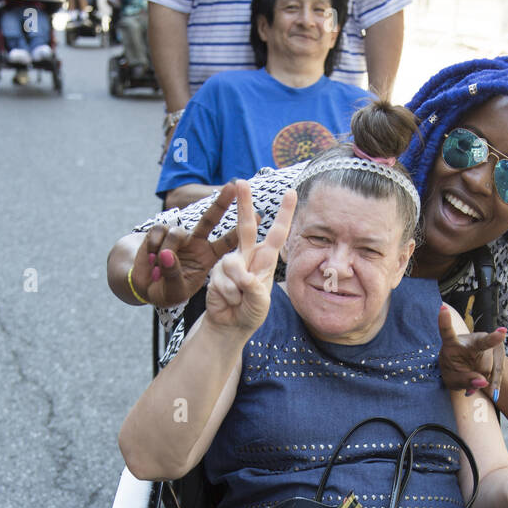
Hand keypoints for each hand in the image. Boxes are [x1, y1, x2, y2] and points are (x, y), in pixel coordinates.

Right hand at [130, 183, 240, 306]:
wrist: (144, 289)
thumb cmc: (166, 293)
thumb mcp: (175, 292)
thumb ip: (174, 275)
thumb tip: (168, 253)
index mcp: (207, 257)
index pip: (227, 243)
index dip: (241, 231)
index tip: (259, 216)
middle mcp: (195, 243)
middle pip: (210, 219)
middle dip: (221, 203)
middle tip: (232, 186)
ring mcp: (178, 237)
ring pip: (177, 232)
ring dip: (167, 251)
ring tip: (159, 270)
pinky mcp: (159, 232)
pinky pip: (160, 232)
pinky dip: (154, 246)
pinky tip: (151, 259)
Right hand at [205, 180, 296, 335]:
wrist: (231, 324)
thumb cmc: (251, 312)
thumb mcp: (260, 304)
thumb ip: (255, 290)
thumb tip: (244, 277)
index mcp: (265, 260)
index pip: (277, 234)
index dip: (284, 214)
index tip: (292, 193)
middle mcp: (248, 256)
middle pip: (245, 226)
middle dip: (243, 204)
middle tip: (240, 182)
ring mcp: (231, 262)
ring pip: (233, 265)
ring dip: (237, 287)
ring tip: (239, 300)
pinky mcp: (216, 272)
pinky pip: (222, 280)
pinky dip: (228, 294)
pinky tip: (229, 300)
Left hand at [438, 303, 505, 401]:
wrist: (469, 371)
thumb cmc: (456, 372)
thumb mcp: (454, 382)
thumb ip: (465, 381)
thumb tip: (483, 382)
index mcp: (452, 345)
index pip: (447, 332)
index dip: (444, 321)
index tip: (442, 309)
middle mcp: (471, 341)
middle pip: (482, 342)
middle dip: (493, 338)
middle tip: (502, 333)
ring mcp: (486, 345)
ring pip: (493, 365)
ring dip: (489, 378)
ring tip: (484, 387)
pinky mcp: (498, 350)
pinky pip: (499, 370)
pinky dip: (495, 381)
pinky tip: (492, 389)